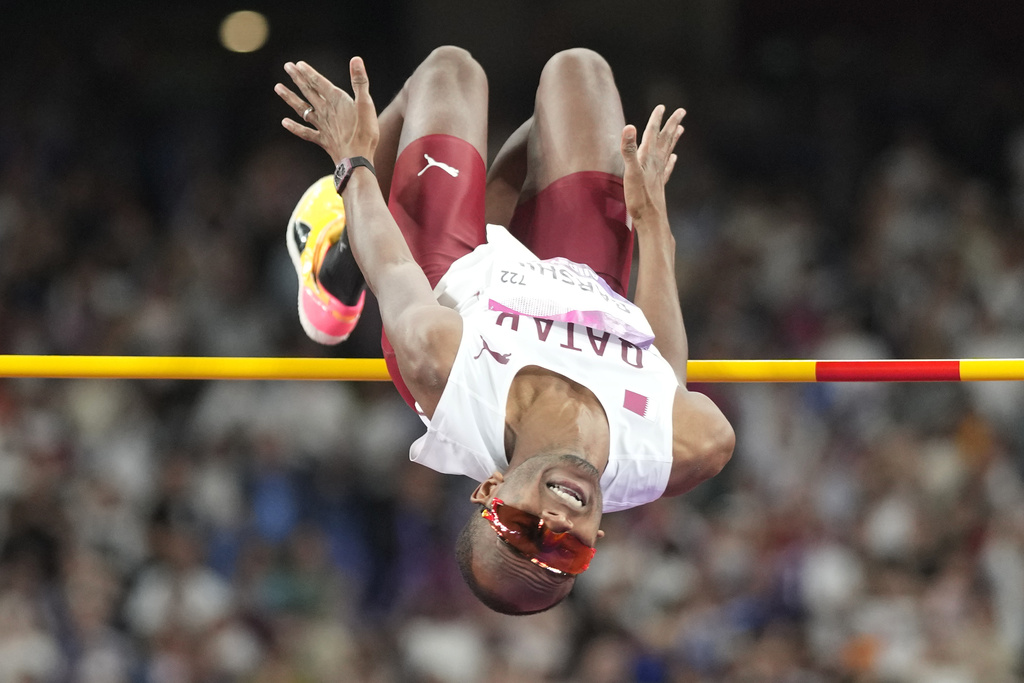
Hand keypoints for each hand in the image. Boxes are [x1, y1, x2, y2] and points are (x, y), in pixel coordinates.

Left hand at [274, 57, 378, 165]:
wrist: (356, 158)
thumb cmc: (364, 132)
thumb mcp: (366, 103)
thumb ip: (359, 81)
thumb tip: (356, 59)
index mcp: (336, 100)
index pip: (319, 82)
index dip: (308, 72)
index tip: (297, 64)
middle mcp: (325, 111)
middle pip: (308, 91)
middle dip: (297, 78)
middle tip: (287, 67)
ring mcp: (321, 125)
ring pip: (302, 109)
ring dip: (289, 98)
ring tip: (277, 88)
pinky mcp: (322, 139)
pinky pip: (305, 132)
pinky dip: (294, 127)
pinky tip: (284, 122)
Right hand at [620, 105, 684, 224]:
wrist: (651, 221)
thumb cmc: (639, 198)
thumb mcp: (631, 172)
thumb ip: (629, 150)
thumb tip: (628, 126)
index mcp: (648, 158)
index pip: (653, 134)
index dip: (657, 119)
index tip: (662, 106)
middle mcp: (656, 164)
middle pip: (665, 140)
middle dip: (672, 124)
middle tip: (681, 111)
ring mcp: (659, 175)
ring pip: (668, 151)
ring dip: (673, 139)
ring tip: (681, 129)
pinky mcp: (659, 185)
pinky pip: (667, 169)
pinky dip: (671, 161)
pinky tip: (674, 158)